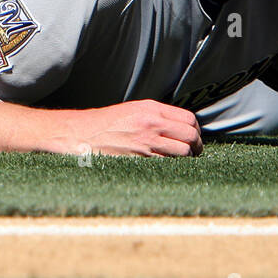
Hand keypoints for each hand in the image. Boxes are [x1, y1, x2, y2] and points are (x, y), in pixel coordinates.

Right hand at [55, 99, 203, 157]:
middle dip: (196, 147)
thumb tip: (180, 128)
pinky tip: (166, 168)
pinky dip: (172, 168)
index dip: (195, 131)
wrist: (81, 134)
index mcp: (151, 109)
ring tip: (179, 161)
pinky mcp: (140, 160)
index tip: (192, 138)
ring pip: (183, 153)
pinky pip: (168, 166)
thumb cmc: (106, 124)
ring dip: (185, 159)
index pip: (189, 119)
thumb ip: (157, 116)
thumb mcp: (133, 110)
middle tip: (193, 153)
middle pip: (190, 136)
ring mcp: (147, 143)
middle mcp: (152, 124)